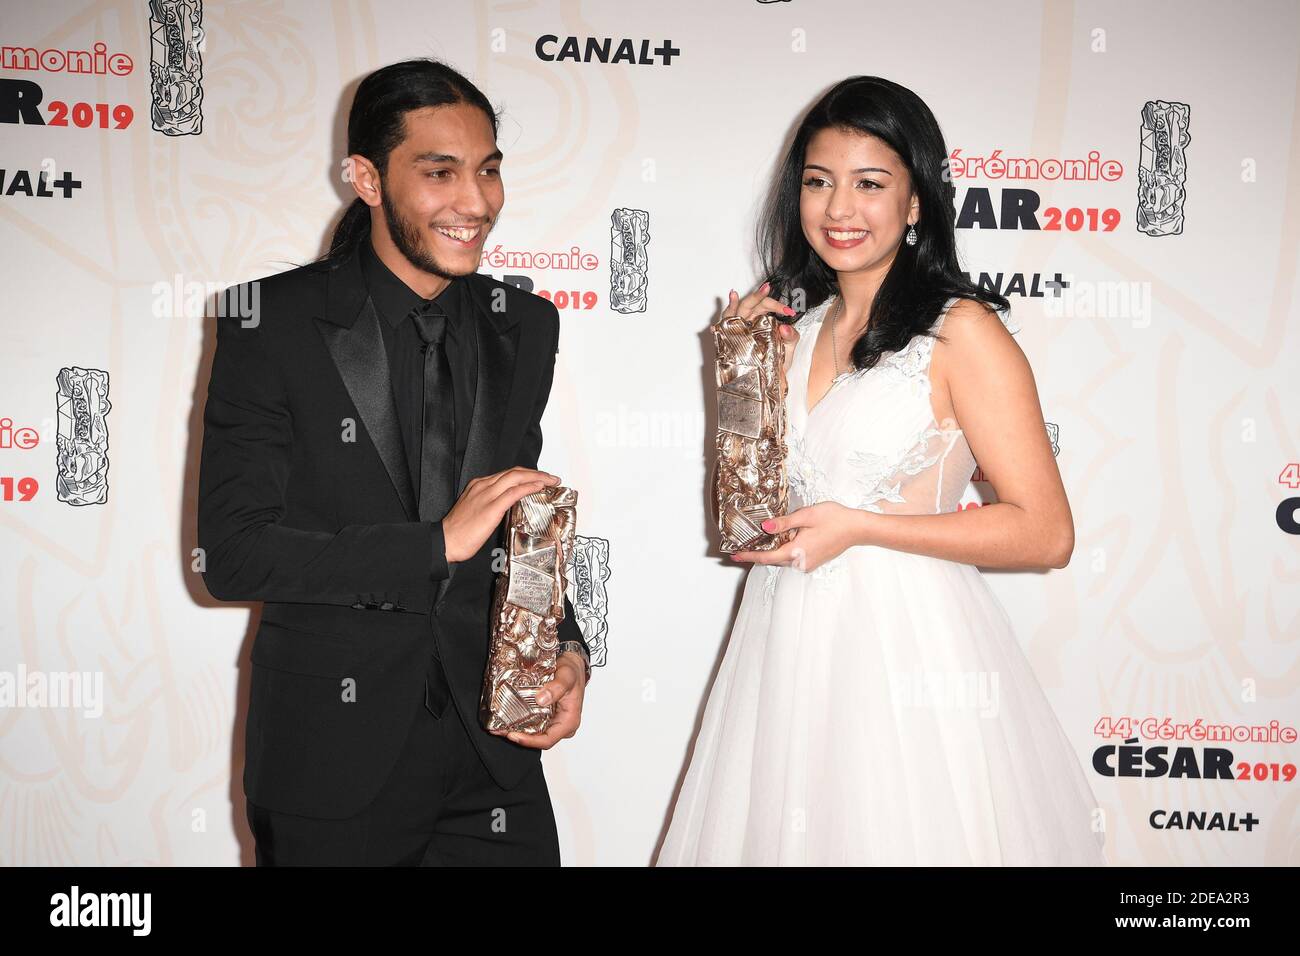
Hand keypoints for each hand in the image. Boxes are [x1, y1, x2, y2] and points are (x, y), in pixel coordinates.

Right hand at [442, 466, 560, 562]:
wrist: (444, 541)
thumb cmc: (458, 531)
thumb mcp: (475, 510)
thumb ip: (490, 504)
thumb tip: (508, 507)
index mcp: (479, 485)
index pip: (507, 474)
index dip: (526, 474)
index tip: (539, 478)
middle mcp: (483, 486)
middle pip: (514, 472)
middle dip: (536, 472)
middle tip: (551, 478)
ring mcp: (487, 495)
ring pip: (516, 478)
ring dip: (537, 477)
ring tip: (551, 481)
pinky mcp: (491, 508)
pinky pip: (514, 492)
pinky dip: (529, 487)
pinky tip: (539, 487)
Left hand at [505, 651, 585, 748]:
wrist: (572, 664)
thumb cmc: (573, 672)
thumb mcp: (567, 676)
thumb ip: (556, 687)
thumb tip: (542, 699)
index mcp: (569, 721)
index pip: (547, 740)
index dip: (530, 741)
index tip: (514, 735)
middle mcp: (561, 725)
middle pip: (538, 739)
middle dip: (518, 737)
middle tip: (501, 730)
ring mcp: (552, 721)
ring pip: (533, 732)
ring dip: (516, 730)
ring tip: (499, 726)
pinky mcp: (546, 715)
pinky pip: (532, 723)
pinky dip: (519, 722)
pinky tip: (507, 718)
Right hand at [721, 281, 799, 372]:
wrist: (772, 383)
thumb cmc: (777, 363)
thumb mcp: (789, 349)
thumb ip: (791, 337)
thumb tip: (785, 327)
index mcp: (762, 320)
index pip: (765, 305)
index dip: (775, 305)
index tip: (789, 312)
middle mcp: (748, 324)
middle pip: (749, 305)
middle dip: (756, 296)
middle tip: (767, 287)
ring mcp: (738, 332)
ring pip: (733, 314)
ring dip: (732, 305)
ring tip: (733, 294)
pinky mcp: (730, 344)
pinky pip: (722, 334)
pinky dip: (718, 330)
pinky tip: (715, 327)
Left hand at [729, 502, 863, 572]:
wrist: (857, 529)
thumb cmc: (835, 519)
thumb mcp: (807, 516)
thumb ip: (784, 523)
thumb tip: (765, 527)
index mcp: (797, 551)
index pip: (767, 557)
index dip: (750, 556)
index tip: (735, 555)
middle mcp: (801, 562)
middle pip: (773, 560)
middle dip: (758, 554)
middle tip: (743, 547)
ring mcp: (808, 563)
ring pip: (783, 559)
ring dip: (771, 552)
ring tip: (759, 542)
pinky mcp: (814, 561)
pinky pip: (793, 558)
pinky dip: (783, 551)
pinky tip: (781, 540)